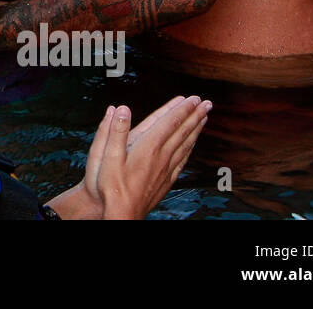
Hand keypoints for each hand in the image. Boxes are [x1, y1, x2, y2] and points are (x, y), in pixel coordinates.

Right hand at [82, 95, 210, 219]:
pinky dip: (191, 147)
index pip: (169, 123)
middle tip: (207, 103)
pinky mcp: (167, 180)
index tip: (192, 98)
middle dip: (194, 115)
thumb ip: (114, 131)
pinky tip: (193, 144)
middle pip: (182, 131)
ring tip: (204, 117)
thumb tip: (120, 109)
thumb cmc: (111, 186)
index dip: (181, 109)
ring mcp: (166, 169)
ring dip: (196, 129)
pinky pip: (183, 159)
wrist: (122, 214)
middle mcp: (161, 157)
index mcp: (147, 148)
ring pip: (186, 144)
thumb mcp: (105, 156)